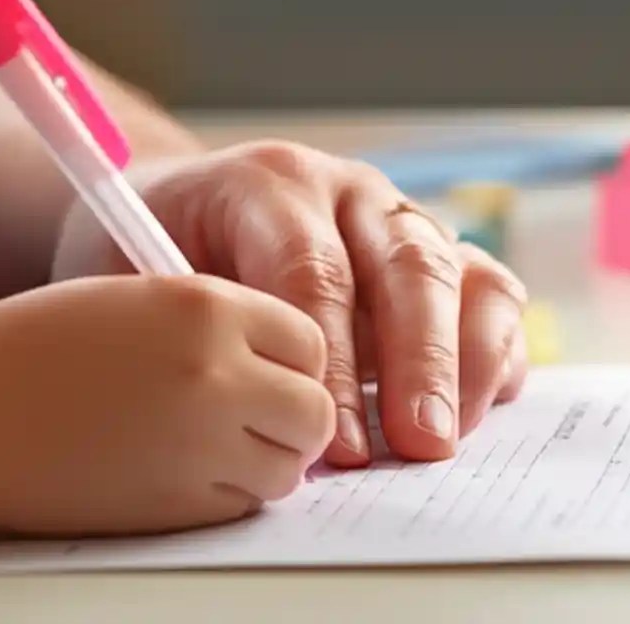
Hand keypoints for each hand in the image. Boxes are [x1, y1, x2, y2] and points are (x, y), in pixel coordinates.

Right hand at [0, 275, 333, 535]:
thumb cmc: (43, 347)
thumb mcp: (144, 298)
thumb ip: (227, 324)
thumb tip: (297, 367)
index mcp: (207, 310)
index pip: (312, 341)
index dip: (297, 360)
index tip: (273, 368)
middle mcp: (215, 378)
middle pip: (316, 412)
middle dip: (298, 417)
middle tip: (261, 415)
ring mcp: (197, 448)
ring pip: (290, 469)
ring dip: (268, 460)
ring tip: (216, 442)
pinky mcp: (174, 507)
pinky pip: (242, 505)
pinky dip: (228, 493)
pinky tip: (181, 468)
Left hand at [53, 141, 528, 466]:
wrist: (173, 214)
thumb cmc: (144, 258)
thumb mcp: (136, 282)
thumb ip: (194, 330)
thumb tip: (254, 416)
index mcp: (272, 183)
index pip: (318, 269)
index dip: (333, 362)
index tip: (332, 444)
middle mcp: (350, 193)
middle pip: (409, 267)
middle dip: (420, 363)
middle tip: (420, 446)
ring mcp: (401, 222)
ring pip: (465, 275)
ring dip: (466, 360)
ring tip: (450, 437)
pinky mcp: (439, 257)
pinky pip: (491, 295)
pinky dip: (493, 352)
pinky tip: (474, 410)